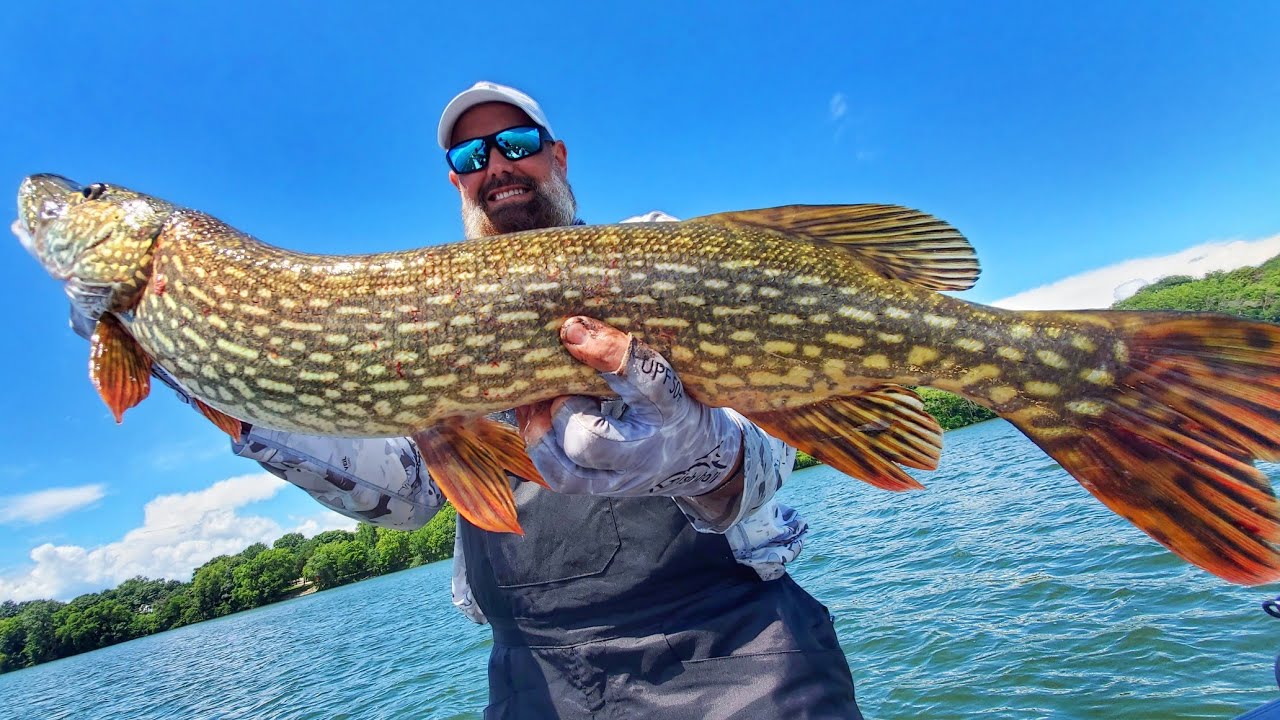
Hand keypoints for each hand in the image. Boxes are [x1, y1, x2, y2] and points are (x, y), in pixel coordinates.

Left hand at [515, 317, 743, 496]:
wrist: (696, 458)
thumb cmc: (677, 401)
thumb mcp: (673, 371)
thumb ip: (634, 353)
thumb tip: (575, 320)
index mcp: (673, 408)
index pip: (648, 382)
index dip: (609, 355)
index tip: (573, 328)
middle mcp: (647, 450)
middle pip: (591, 442)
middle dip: (564, 410)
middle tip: (562, 387)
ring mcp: (621, 477)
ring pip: (567, 465)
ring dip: (545, 427)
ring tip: (541, 399)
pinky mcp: (599, 490)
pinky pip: (557, 476)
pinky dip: (539, 442)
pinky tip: (536, 416)